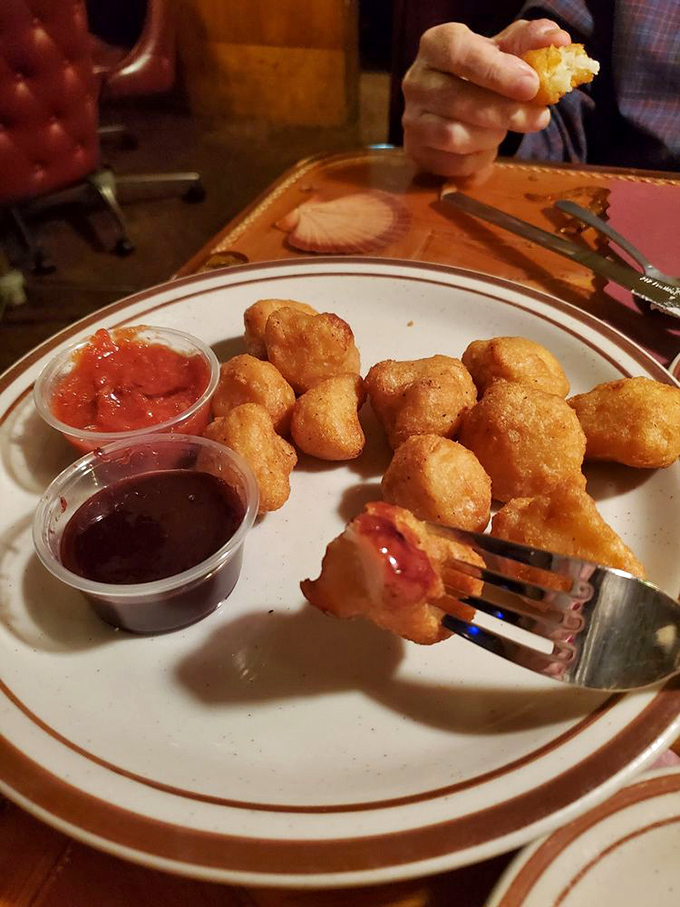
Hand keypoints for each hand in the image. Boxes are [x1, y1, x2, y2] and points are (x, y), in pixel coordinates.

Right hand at [402, 19, 570, 181]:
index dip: (496, 71)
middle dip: (505, 112)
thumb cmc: (480, 72)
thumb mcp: (504, 50)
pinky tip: (488, 147)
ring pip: (454, 135)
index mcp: (436, 45)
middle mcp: (416, 80)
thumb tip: (557, 40)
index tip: (531, 85)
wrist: (451, 104)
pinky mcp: (416, 150)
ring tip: (506, 129)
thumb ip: (529, 42)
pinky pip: (452, 161)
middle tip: (539, 118)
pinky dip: (479, 159)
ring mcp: (412, 118)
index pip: (459, 53)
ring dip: (491, 136)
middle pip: (458, 100)